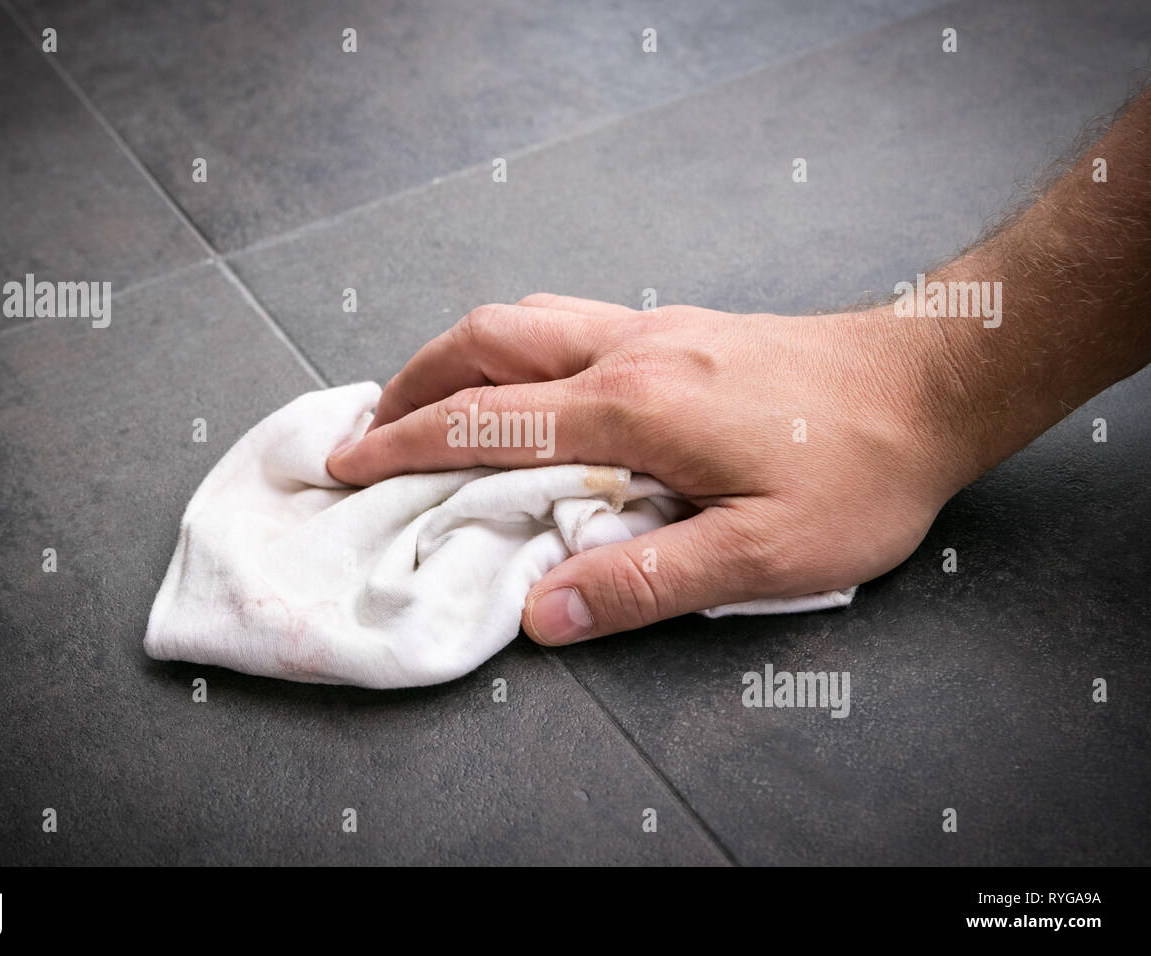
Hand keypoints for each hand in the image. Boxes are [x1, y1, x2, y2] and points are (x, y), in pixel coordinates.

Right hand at [327, 294, 981, 644]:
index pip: (487, 421)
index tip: (348, 460)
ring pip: (523, 319)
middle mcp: (630, 352)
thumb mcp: (761, 554)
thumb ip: (642, 582)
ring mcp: (653, 329)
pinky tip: (521, 384)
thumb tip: (542, 611)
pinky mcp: (678, 328)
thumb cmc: (858, 471)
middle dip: (410, 381)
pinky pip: (565, 322)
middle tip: (367, 426)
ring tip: (423, 401)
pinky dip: (511, 348)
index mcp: (634, 408)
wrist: (930, 384)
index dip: (405, 442)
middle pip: (486, 341)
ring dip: (458, 356)